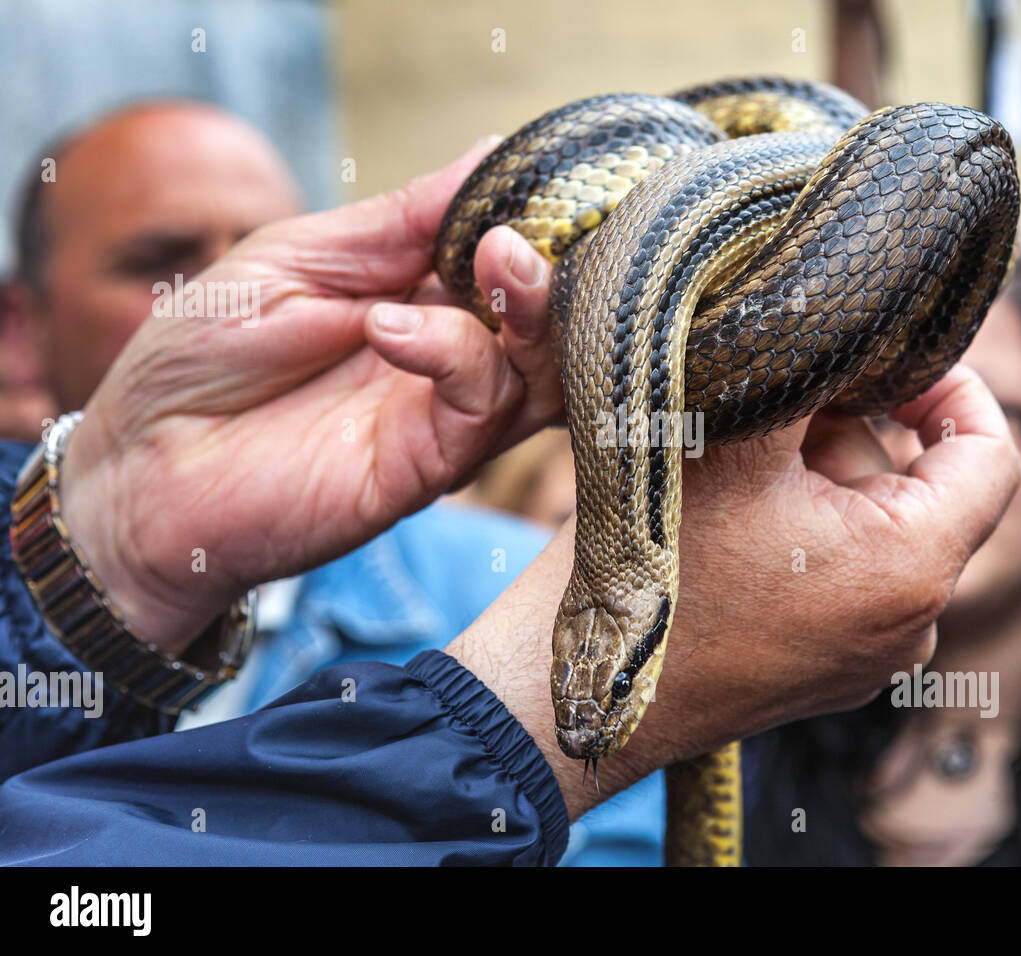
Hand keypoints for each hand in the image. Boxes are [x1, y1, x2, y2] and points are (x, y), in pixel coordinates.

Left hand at [57, 140, 556, 652]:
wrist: (144, 465)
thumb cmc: (203, 356)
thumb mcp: (295, 256)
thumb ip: (396, 221)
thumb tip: (491, 154)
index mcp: (423, 294)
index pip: (514, 251)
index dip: (537, 214)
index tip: (541, 178)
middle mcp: (450, 354)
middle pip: (550, 317)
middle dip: (552, 263)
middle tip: (519, 230)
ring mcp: (444, 411)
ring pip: (543, 367)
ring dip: (532, 306)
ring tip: (495, 257)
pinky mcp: (430, 464)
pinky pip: (482, 404)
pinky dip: (455, 352)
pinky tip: (388, 327)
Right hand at [447, 364, 1019, 817]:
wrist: (580, 683)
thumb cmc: (658, 566)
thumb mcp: (739, 435)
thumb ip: (816, 363)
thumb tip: (859, 315)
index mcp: (912, 569)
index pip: (994, 455)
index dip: (952, 387)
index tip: (894, 356)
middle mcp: (911, 626)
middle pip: (919, 488)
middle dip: (853, 433)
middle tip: (771, 411)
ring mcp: (868, 658)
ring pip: (875, 528)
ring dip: (818, 481)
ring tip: (733, 476)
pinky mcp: (827, 671)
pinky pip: (845, 575)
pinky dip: (804, 533)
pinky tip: (731, 524)